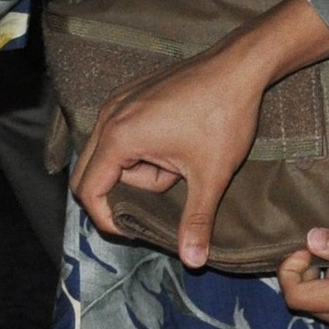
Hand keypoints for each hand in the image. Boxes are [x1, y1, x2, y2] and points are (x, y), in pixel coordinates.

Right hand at [71, 41, 262, 267]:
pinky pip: (119, 131)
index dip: (106, 218)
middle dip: (123, 191)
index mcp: (119, 137)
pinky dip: (140, 146)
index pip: (88, 191)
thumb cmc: (224, 116)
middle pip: (90, 173)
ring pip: (108, 153)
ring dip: (138, 168)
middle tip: (165, 191)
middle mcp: (109, 116)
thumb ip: (196, 220)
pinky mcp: (130, 93)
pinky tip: (175, 142)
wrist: (239, 67)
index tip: (135, 228)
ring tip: (178, 160)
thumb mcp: (210, 175)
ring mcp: (118, 100)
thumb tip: (193, 261)